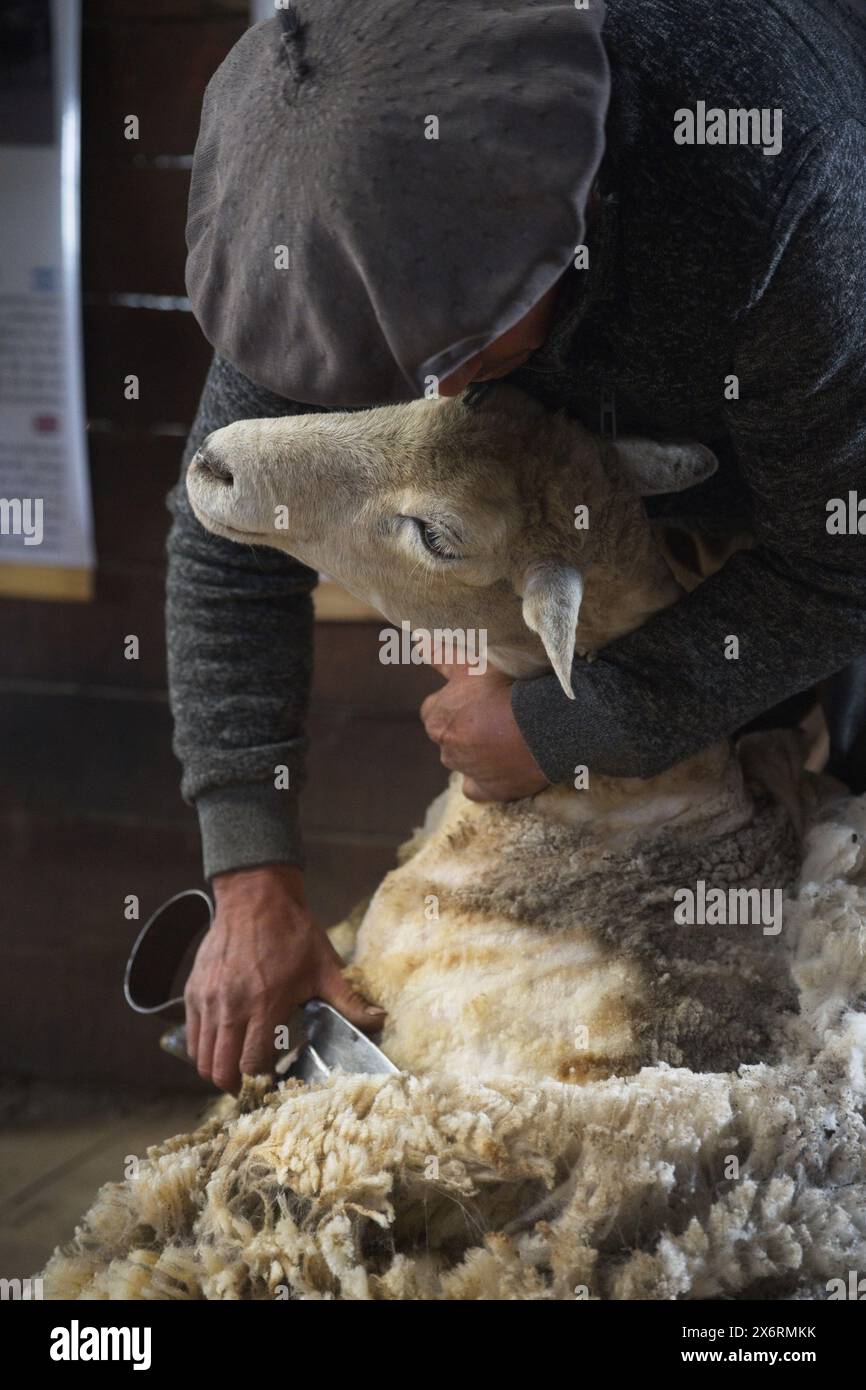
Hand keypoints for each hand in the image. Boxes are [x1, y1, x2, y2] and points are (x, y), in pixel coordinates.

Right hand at [184, 863, 385, 1093]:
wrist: (255, 897)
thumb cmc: (293, 932)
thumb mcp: (326, 967)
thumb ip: (349, 1001)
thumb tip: (380, 1021)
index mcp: (265, 1004)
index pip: (252, 1064)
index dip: (262, 1080)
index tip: (274, 1079)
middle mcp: (230, 1006)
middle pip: (221, 1069)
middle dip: (236, 1084)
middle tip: (252, 1084)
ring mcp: (207, 999)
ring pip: (201, 1057)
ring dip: (217, 1069)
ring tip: (235, 1066)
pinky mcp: (193, 991)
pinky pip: (191, 1035)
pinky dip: (202, 1048)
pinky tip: (222, 1042)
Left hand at [419, 663, 549, 800]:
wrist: (546, 723)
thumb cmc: (507, 688)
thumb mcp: (473, 664)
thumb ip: (443, 654)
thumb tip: (418, 641)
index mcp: (437, 718)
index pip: (433, 709)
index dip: (454, 700)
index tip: (474, 694)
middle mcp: (446, 748)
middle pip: (448, 736)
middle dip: (463, 727)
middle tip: (492, 713)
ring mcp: (468, 771)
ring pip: (463, 760)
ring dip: (476, 750)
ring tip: (504, 735)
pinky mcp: (490, 789)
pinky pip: (476, 788)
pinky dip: (483, 780)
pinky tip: (497, 768)